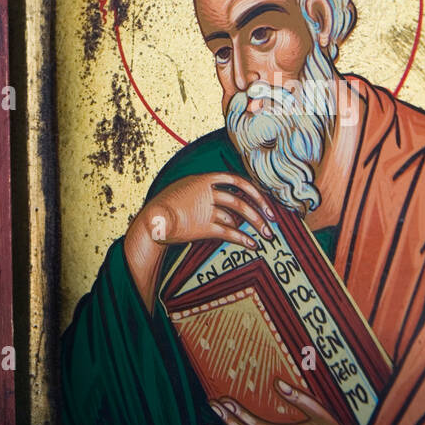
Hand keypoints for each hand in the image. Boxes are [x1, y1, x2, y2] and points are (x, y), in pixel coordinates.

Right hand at [124, 172, 274, 310]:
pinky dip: (242, 239)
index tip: (265, 202)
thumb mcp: (188, 190)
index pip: (234, 180)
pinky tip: (252, 245)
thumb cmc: (171, 206)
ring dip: (255, 225)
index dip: (253, 191)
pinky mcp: (201, 227)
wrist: (152, 221)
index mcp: (202, 179)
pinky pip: (227, 232)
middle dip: (260, 211)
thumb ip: (209, 194)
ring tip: (267, 236)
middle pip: (239, 200)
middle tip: (272, 220)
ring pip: (237, 215)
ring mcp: (203, 209)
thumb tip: (231, 201)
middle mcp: (205, 192)